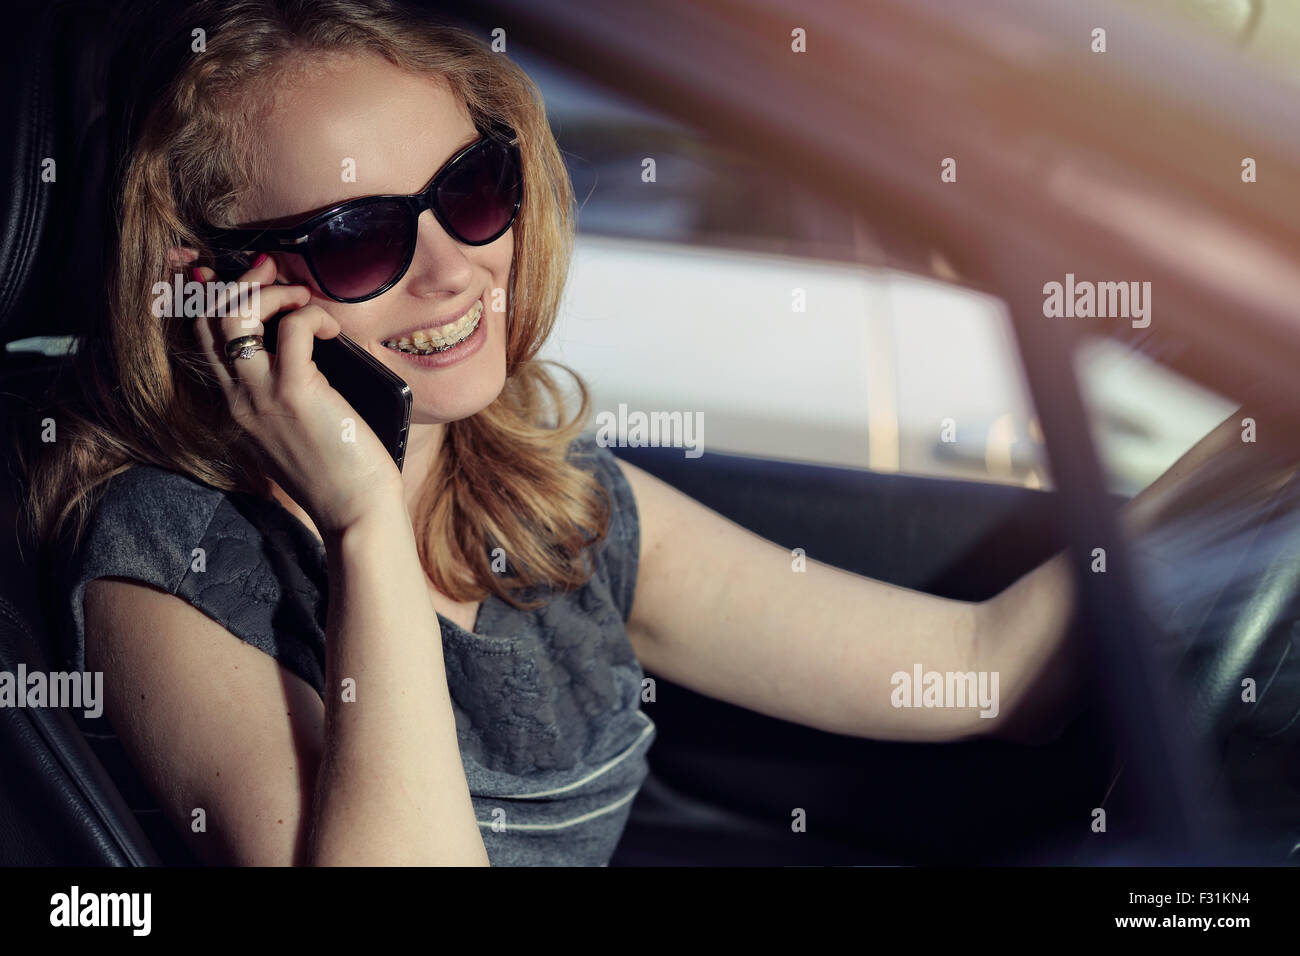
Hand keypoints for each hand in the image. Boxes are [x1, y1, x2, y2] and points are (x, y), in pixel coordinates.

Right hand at [183, 250, 403, 533]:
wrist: (354, 513)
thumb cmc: (340, 473)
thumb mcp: (298, 431)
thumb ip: (289, 394)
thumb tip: (309, 346)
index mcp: (235, 407)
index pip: (201, 339)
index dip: (212, 298)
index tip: (241, 276)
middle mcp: (237, 399)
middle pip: (208, 318)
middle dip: (241, 281)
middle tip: (276, 272)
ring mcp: (260, 395)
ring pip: (236, 314)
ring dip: (273, 291)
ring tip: (303, 299)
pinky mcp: (295, 393)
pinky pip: (291, 328)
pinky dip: (312, 314)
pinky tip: (331, 329)